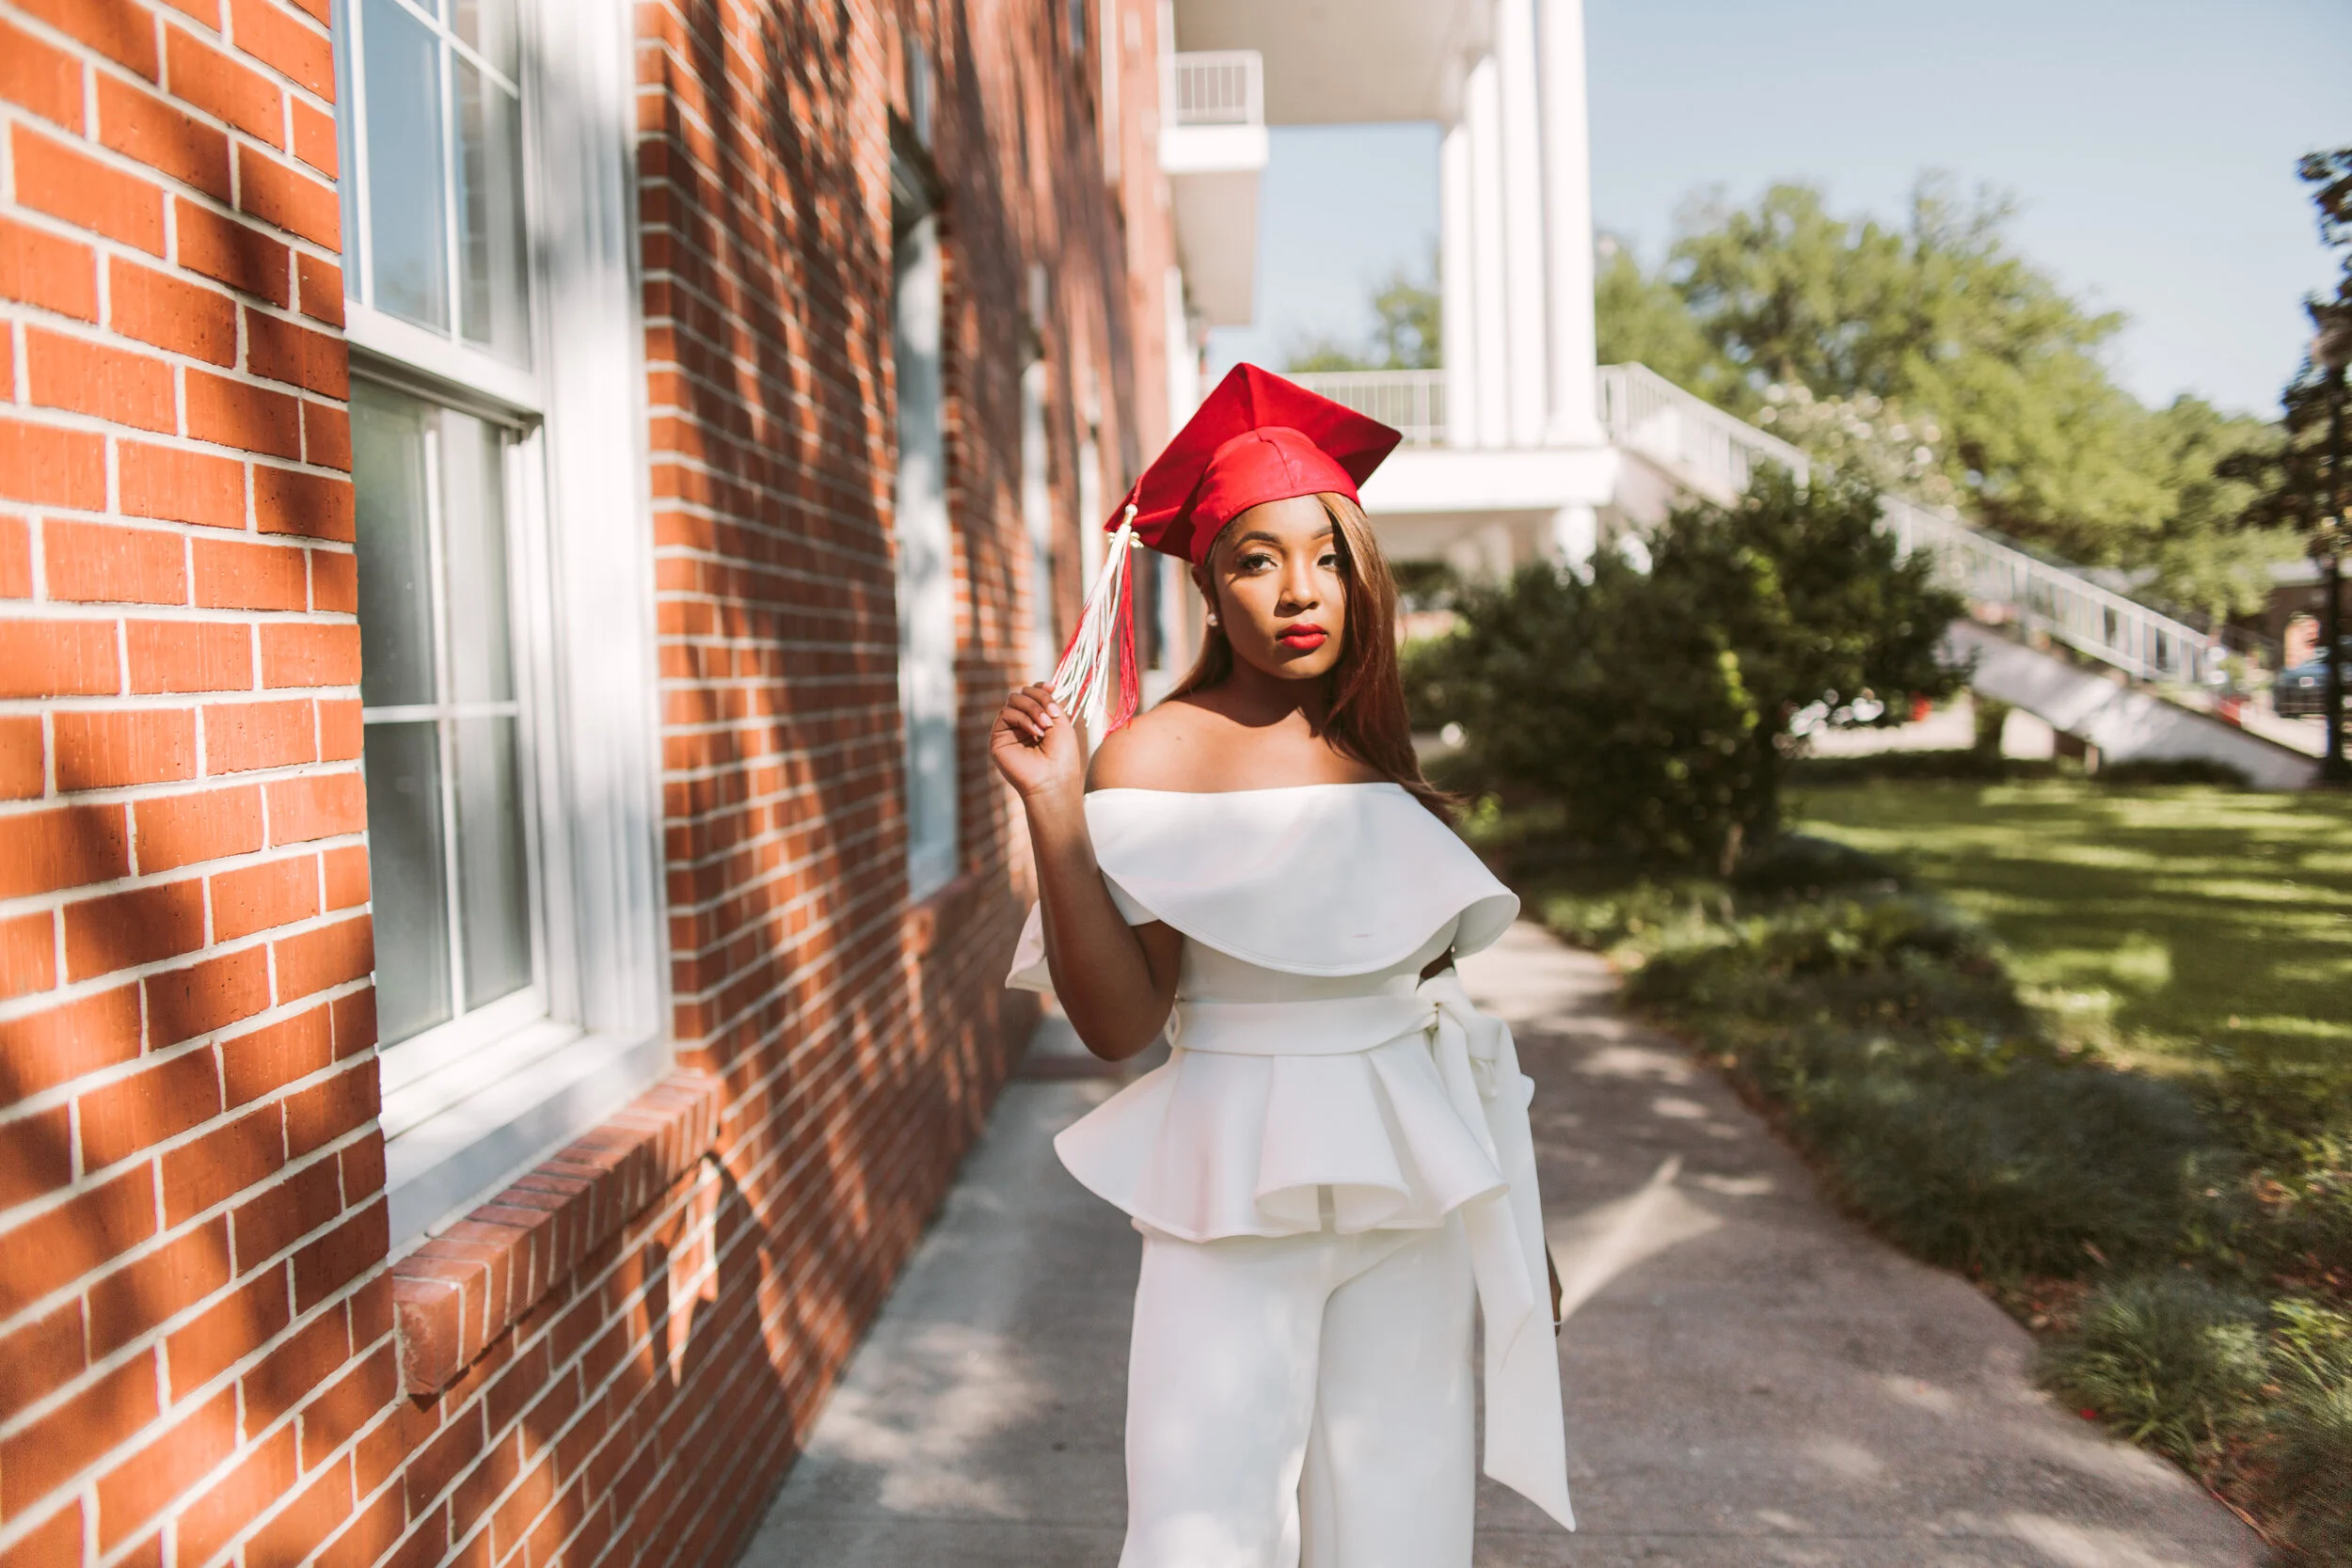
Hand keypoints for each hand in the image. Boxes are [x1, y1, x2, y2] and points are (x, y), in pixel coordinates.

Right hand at [989, 682, 1086, 805]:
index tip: (1052, 688)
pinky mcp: (998, 738)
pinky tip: (1035, 733)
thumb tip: (1042, 686)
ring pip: (1013, 700)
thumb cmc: (1062, 757)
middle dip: (1039, 699)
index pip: (1032, 694)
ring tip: (1046, 726)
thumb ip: (1048, 703)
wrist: (1053, 781)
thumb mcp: (1061, 723)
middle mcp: (1021, 725)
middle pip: (1023, 693)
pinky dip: (1023, 718)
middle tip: (1052, 716)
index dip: (1040, 688)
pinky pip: (1006, 713)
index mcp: (1037, 721)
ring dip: (1033, 708)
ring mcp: (1009, 731)